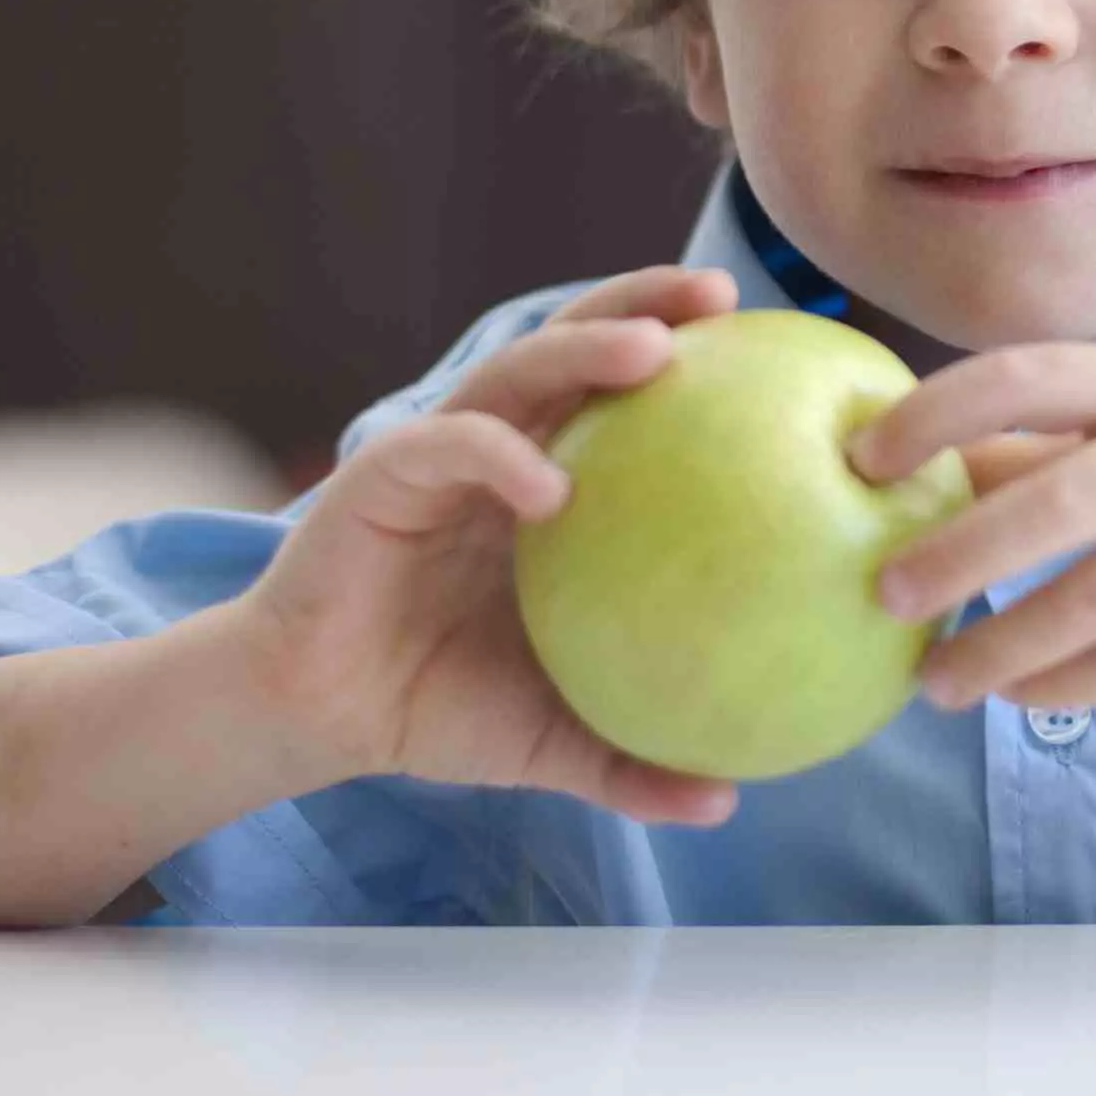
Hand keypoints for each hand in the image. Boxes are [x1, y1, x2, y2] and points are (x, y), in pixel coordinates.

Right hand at [226, 264, 744, 826]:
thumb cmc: (438, 704)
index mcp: (551, 484)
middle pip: (578, 346)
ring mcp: (440, 452)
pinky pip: (446, 446)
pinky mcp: (379, 477)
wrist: (321, 718)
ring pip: (518, 370)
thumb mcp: (554, 736)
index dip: (690, 354)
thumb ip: (631, 759)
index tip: (775, 344)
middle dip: (647, 303)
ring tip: (653, 348)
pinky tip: (547, 488)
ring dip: (584, 346)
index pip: (626, 395)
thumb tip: (728, 800)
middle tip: (721, 295)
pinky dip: (496, 456)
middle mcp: (503, 450)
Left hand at [846, 345, 1095, 714]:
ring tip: (931, 682)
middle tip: (881, 594)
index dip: (935, 413)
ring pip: (1085, 604)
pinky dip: (1056, 688)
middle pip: (1053, 502)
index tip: (863, 460)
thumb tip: (899, 478)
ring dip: (994, 649)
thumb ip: (1037, 449)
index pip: (1025, 377)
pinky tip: (1009, 696)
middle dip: (955, 553)